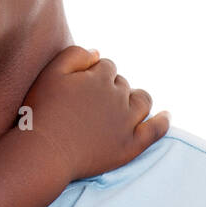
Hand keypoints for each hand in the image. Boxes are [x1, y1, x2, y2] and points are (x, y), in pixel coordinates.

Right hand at [20, 45, 170, 181]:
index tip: (80, 87)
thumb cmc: (40, 113)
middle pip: (122, 84)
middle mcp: (117, 96)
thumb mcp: (50, 74)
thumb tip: (97, 54)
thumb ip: (73, 56)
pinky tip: (165, 116)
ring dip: (135, 98)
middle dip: (111, 87)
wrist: (43, 153)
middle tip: (90, 103)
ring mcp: (126, 121)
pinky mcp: (130, 145)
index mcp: (98, 78)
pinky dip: (163, 121)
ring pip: (142, 101)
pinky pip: (155, 130)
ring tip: (123, 105)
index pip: (106, 66)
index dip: (94, 73)